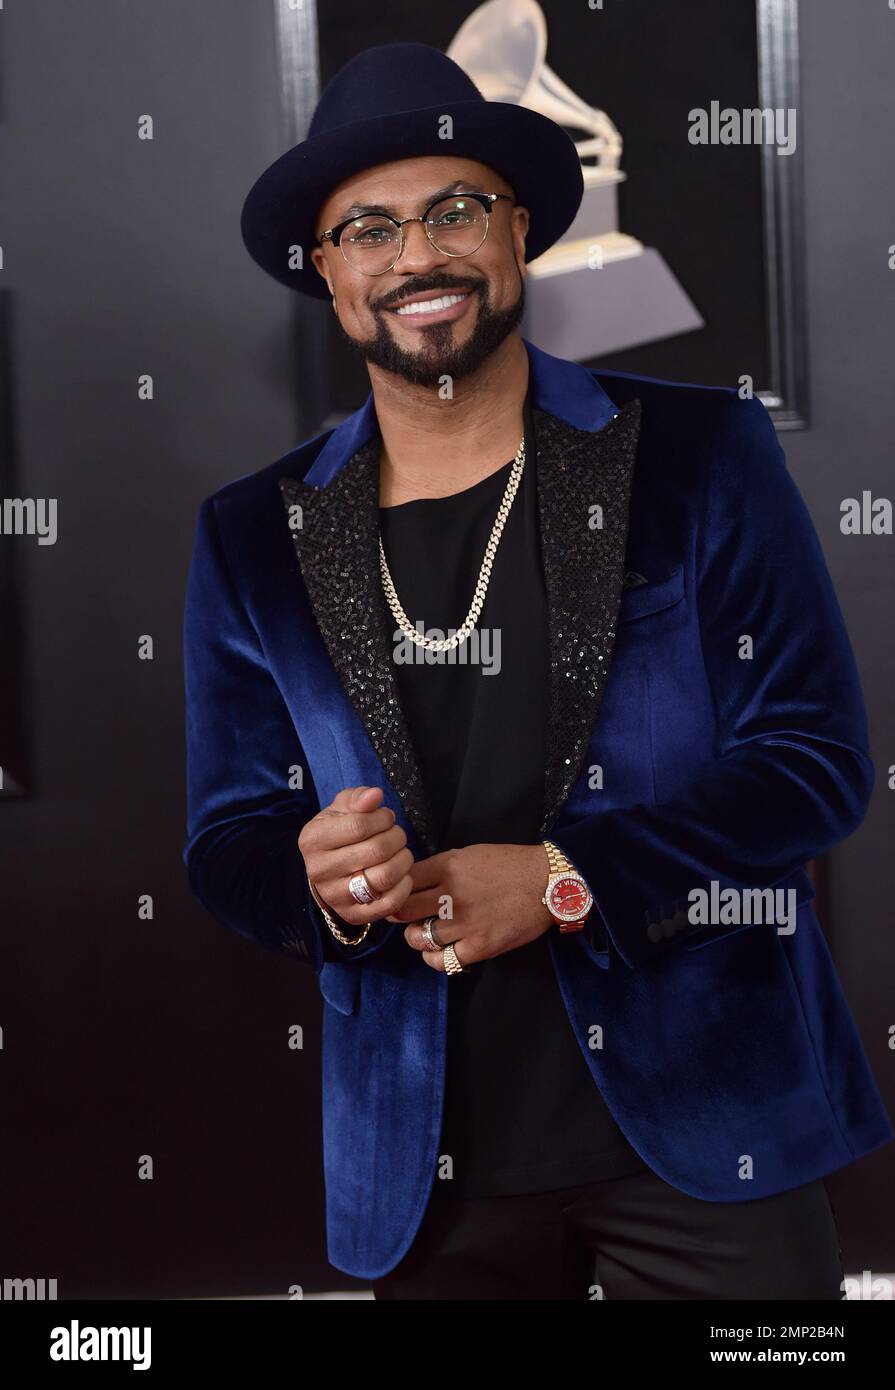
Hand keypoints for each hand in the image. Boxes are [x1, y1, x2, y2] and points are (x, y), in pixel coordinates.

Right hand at [298, 785, 414, 926]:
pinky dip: (404, 886)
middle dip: (396, 837)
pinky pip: (389, 903)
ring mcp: (335, 896)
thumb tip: (375, 795)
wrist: (327, 871)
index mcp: (313, 840)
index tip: (387, 818)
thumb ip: (358, 798)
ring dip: (403, 860)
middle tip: (397, 835)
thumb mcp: (341, 809)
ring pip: (385, 876)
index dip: (382, 819)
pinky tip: (402, 874)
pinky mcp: (353, 915)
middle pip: (375, 851)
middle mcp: (319, 871)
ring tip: (401, 852)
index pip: (358, 826)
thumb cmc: (338, 834)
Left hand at [385, 843, 554, 970]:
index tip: (392, 895)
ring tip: (423, 933)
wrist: (547, 884)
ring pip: (418, 938)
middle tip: (401, 917)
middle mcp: (451, 894)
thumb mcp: (469, 854)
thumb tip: (409, 881)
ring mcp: (465, 923)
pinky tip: (440, 950)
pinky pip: (442, 961)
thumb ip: (439, 867)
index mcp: (448, 866)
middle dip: (397, 915)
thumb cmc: (508, 866)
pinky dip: (435, 958)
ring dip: (416, 937)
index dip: (393, 889)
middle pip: (402, 910)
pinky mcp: (479, 946)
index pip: (403, 880)